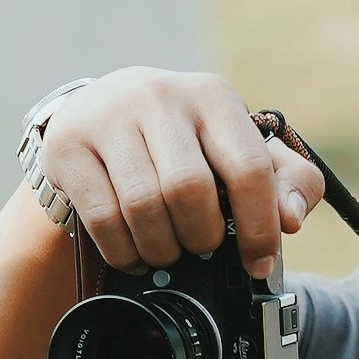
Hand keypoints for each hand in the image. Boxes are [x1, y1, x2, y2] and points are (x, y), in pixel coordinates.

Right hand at [41, 69, 320, 278]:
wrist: (99, 112)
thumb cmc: (183, 141)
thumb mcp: (236, 147)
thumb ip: (283, 181)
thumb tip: (291, 219)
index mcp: (211, 96)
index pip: (248, 167)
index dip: (259, 227)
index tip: (257, 262)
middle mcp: (159, 96)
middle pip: (189, 190)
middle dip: (201, 237)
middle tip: (201, 250)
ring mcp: (108, 118)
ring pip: (143, 207)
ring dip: (161, 249)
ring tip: (167, 252)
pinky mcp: (68, 146)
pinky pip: (103, 218)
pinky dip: (124, 251)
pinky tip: (133, 253)